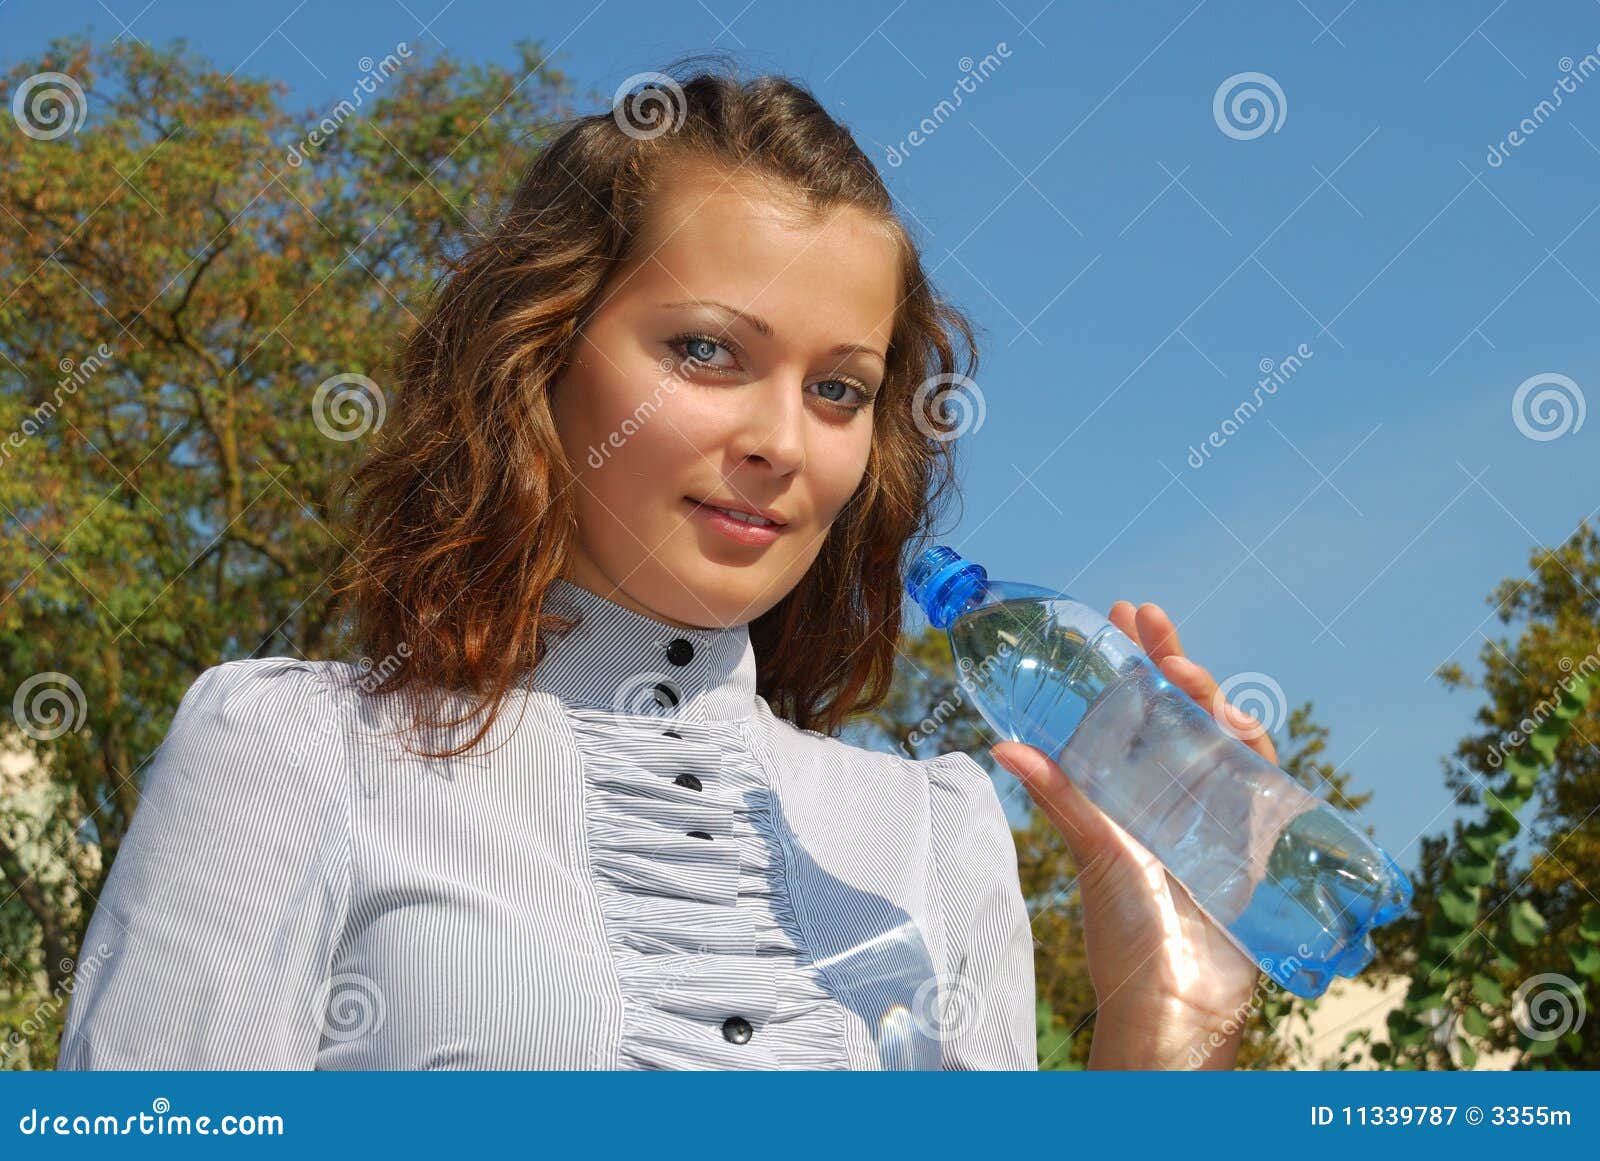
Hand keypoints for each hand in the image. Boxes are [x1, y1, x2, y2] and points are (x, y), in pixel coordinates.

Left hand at [990, 600, 1276, 1068]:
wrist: (1174, 1002)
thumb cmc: (1127, 932)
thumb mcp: (1092, 851)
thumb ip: (1059, 796)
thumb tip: (1005, 743)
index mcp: (1137, 789)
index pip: (1139, 709)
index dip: (1135, 661)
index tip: (1123, 614)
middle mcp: (1182, 792)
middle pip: (1185, 711)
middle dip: (1172, 661)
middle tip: (1151, 622)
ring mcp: (1223, 810)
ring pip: (1225, 735)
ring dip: (1208, 696)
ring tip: (1179, 668)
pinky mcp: (1258, 837)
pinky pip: (1265, 780)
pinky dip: (1253, 748)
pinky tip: (1236, 722)